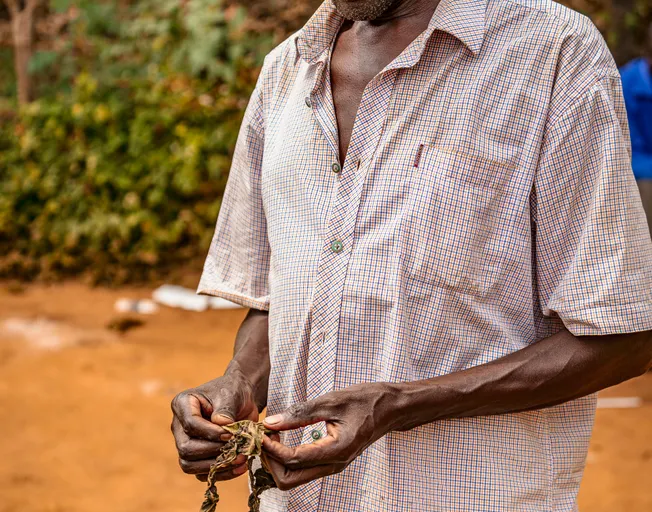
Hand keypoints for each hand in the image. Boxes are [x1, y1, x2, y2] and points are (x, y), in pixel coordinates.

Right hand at [171, 370, 258, 481]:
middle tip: (236, 448)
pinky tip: (240, 467)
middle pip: (186, 448)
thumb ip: (226, 409)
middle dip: (213, 451)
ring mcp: (186, 442)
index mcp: (182, 404)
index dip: (210, 433)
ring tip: (240, 459)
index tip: (231, 433)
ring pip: (189, 465)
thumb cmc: (233, 391)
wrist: (241, 399)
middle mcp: (179, 425)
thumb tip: (222, 425)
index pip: (190, 424)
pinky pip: (202, 473)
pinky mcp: (197, 456)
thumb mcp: (231, 394)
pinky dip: (221, 473)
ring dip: (216, 466)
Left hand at [261, 383, 394, 489]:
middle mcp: (334, 464)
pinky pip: (303, 469)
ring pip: (295, 478)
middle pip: (289, 480)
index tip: (263, 431)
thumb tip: (271, 422)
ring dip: (278, 461)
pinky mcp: (331, 461)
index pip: (293, 460)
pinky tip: (284, 437)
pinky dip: (288, 458)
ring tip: (272, 435)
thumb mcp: (332, 401)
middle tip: (266, 436)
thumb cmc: (366, 401)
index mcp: (337, 450)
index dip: (273, 448)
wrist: (390, 408)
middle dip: (271, 461)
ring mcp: (333, 466)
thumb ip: (301, 413)